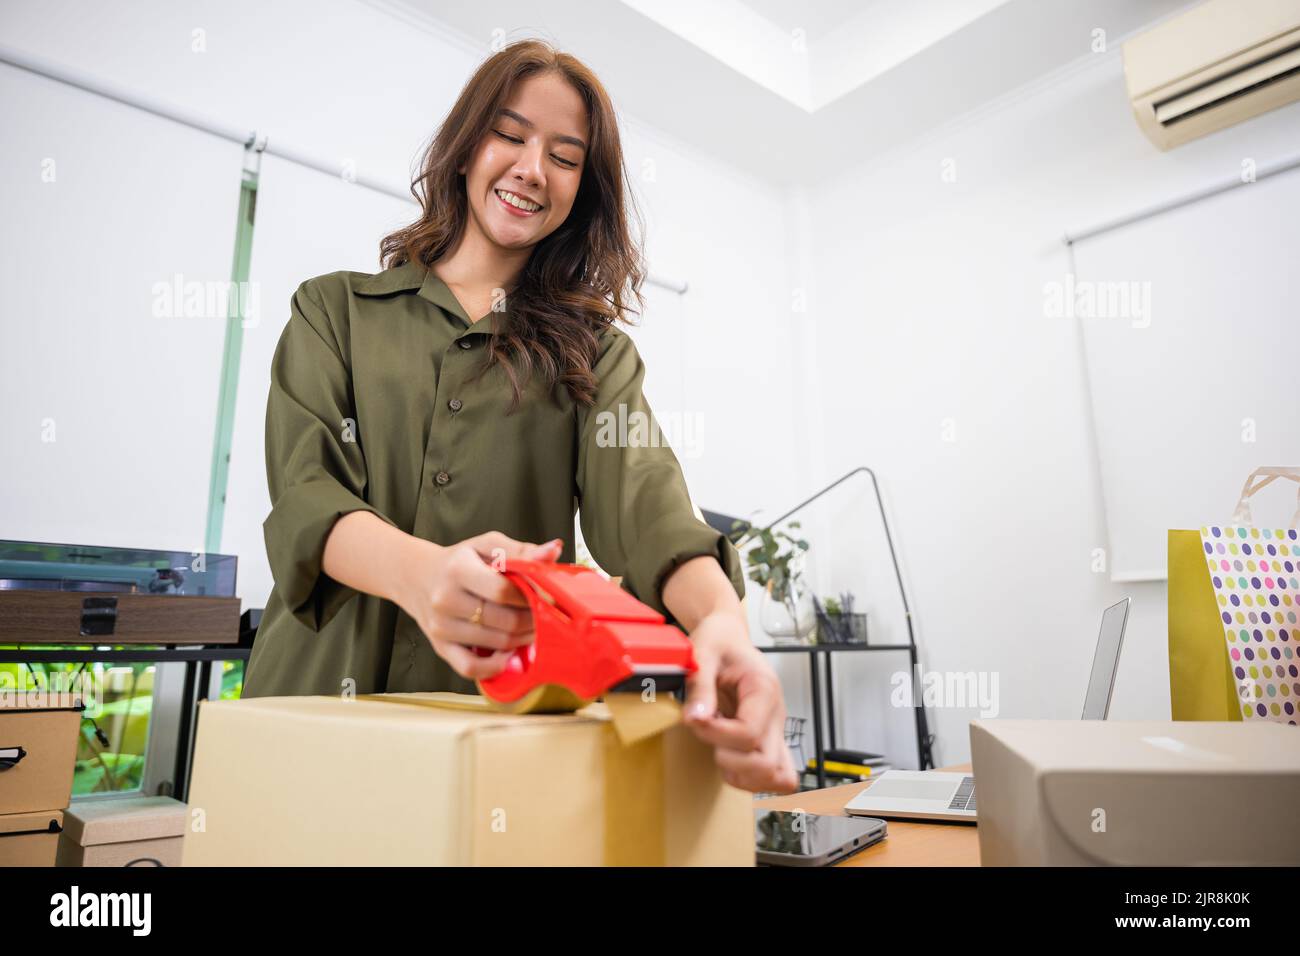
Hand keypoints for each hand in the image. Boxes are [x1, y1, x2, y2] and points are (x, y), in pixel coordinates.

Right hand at [396, 531, 560, 680]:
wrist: (417, 577)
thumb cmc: (458, 561)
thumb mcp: (486, 545)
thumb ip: (521, 550)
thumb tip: (553, 551)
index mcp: (458, 570)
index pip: (503, 590)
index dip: (531, 595)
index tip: (545, 594)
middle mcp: (445, 600)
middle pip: (505, 620)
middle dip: (533, 619)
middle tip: (545, 613)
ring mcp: (442, 627)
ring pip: (497, 643)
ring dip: (523, 638)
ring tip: (532, 627)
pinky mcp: (440, 647)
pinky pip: (471, 668)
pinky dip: (495, 666)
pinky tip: (508, 652)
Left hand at [682, 611, 798, 793]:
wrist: (728, 637)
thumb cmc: (718, 642)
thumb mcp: (703, 654)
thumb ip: (700, 688)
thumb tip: (695, 719)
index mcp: (763, 689)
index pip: (749, 733)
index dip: (717, 734)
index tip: (697, 720)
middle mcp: (776, 713)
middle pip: (767, 763)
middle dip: (731, 761)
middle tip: (711, 739)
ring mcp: (775, 729)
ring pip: (776, 776)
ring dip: (741, 773)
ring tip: (720, 749)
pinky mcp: (768, 739)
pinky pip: (773, 774)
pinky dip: (748, 777)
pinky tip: (728, 755)